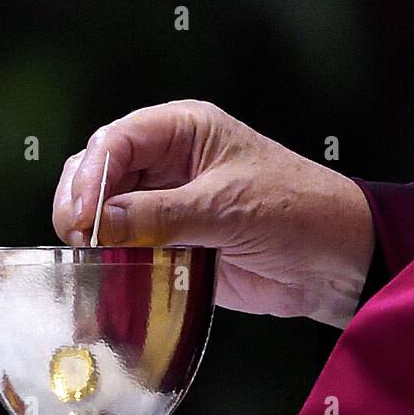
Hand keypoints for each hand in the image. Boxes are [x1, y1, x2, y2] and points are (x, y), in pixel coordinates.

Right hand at [53, 100, 375, 328]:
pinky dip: (109, 266)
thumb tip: (101, 224)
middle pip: (100, 173)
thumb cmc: (297, 210)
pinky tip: (97, 284)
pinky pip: (127, 251)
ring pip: (106, 214)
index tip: (81, 215)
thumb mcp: (229, 207)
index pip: (118, 140)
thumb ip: (162, 215)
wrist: (336, 260)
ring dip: (90, 237)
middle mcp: (168, 162)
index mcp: (184, 130)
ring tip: (84, 262)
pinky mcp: (170, 245)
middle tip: (77, 238)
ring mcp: (167, 204)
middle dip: (81, 203)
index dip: (92, 174)